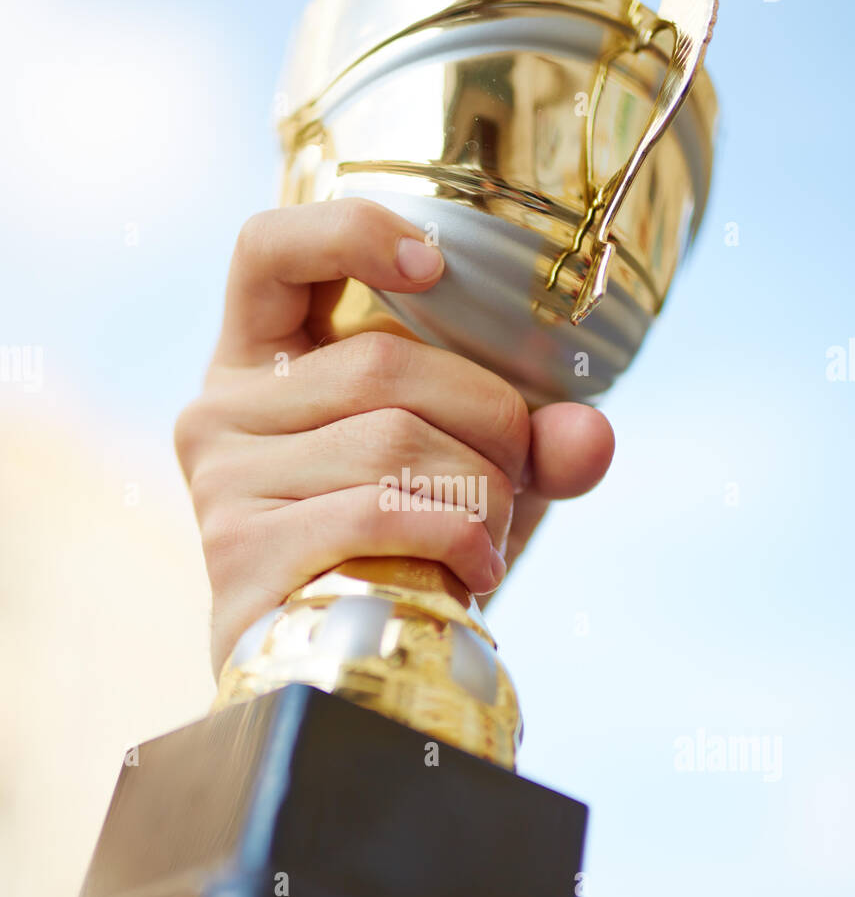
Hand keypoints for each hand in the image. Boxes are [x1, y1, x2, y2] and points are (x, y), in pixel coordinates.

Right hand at [175, 199, 614, 674]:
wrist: (338, 664)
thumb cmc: (398, 548)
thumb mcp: (467, 471)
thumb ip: (534, 442)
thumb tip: (591, 435)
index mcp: (259, 361)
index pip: (268, 248)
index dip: (351, 232)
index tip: (434, 265)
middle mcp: (221, 409)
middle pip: (381, 364)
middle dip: (489, 420)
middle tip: (516, 476)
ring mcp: (223, 483)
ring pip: (392, 443)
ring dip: (481, 492)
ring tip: (491, 534)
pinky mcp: (241, 553)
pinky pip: (378, 514)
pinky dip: (455, 540)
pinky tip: (475, 572)